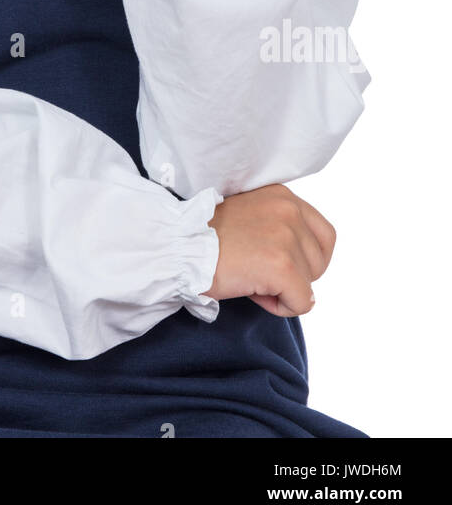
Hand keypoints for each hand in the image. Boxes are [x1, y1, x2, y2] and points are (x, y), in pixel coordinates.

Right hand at [202, 183, 336, 317]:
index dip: (306, 258)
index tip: (278, 264)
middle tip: (258, 274)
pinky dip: (281, 308)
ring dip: (283, 291)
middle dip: (294, 276)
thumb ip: (280, 228)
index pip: (324, 235)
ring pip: (310, 284)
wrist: (180, 246)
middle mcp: (289, 210)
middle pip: (320, 261)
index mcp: (282, 195)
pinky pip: (301, 302)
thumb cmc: (207, 237)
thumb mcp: (251, 215)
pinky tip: (254, 295)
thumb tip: (304, 268)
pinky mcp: (282, 266)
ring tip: (252, 280)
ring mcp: (287, 238)